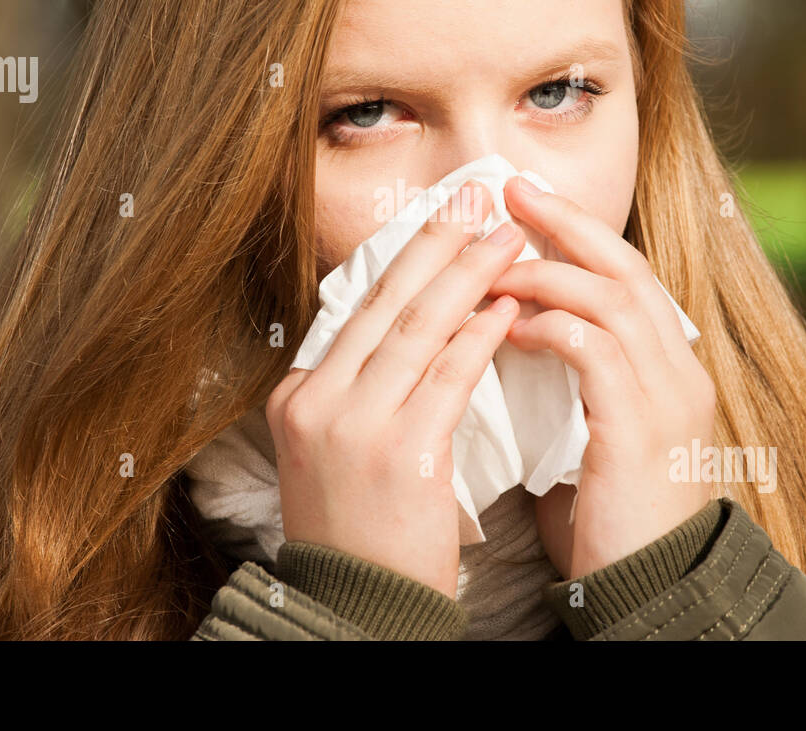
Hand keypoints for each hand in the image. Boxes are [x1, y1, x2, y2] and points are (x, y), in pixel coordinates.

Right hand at [266, 179, 524, 597]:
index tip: (441, 217)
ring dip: (469, 275)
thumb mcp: (336, 452)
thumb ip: (360, 390)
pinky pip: (448, 377)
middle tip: (477, 196)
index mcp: (297, 397)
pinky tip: (506, 307)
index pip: (357, 310)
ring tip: (508, 238)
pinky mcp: (401, 454)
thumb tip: (410, 330)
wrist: (353, 610)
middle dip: (438, 242)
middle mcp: (316, 402)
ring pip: (418, 328)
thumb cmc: (358, 531)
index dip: (406, 258)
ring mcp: (354, 426)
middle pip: (386, 303)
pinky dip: (479, 336)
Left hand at [486, 175, 715, 580]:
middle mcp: (679, 372)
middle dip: (565, 223)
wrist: (651, 594)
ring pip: (609, 299)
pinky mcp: (640, 429)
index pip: (628, 277)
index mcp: (670, 369)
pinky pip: (594, 351)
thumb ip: (572, 385)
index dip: (579, 234)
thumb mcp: (595, 438)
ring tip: (492, 263)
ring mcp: (667, 397)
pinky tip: (505, 327)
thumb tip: (509, 339)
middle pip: (625, 268)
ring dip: (545, 273)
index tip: (528, 203)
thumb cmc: (611, 522)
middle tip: (511, 190)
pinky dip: (548, 327)